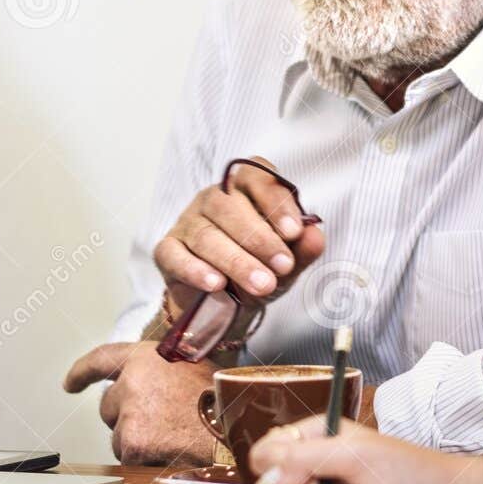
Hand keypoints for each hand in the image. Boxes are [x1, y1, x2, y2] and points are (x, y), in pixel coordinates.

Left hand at [64, 341, 214, 465]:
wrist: (236, 436)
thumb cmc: (223, 405)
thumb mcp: (195, 370)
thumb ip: (162, 372)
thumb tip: (150, 383)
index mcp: (148, 357)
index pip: (102, 359)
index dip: (82, 372)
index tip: (71, 383)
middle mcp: (134, 380)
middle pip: (109, 406)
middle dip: (126, 418)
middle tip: (161, 424)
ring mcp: (130, 412)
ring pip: (116, 434)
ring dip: (136, 441)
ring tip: (173, 437)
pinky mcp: (132, 441)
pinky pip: (126, 456)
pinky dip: (143, 460)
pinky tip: (169, 452)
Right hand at [156, 156, 326, 305]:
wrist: (224, 307)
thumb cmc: (257, 271)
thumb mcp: (286, 264)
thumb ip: (301, 250)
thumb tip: (315, 235)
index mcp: (244, 190)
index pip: (257, 176)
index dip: (275, 202)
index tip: (293, 232)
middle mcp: (213, 200)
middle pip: (230, 208)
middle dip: (260, 239)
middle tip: (282, 267)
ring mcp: (187, 223)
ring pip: (207, 235)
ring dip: (236, 261)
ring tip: (261, 285)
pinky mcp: (167, 251)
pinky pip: (176, 255)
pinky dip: (195, 270)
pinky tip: (216, 284)